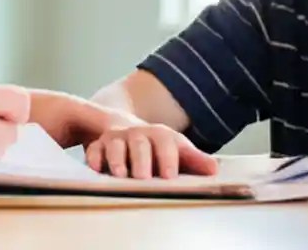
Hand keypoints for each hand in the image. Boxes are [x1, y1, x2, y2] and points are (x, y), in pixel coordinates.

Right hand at [84, 124, 217, 179]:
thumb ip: (194, 159)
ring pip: (115, 145)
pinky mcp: (97, 146)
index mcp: (159, 135)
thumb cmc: (156, 147)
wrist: (125, 128)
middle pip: (139, 143)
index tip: (170, 176)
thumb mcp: (176, 149)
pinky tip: (96, 169)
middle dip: (141, 160)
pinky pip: (93, 150)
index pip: (165, 143)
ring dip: (117, 160)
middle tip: (143, 178)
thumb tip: (214, 169)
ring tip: (119, 175)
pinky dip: (94, 159)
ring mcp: (116, 139)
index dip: (167, 159)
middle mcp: (137, 134)